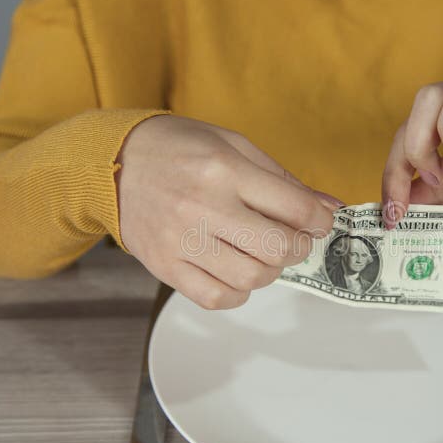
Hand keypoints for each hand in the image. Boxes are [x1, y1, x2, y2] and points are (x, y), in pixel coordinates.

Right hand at [116, 115, 339, 308]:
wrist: (113, 162)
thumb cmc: (179, 149)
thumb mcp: (234, 145)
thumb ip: (283, 180)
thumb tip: (329, 209)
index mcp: (225, 169)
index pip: (295, 208)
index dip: (320, 220)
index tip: (320, 222)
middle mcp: (202, 206)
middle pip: (277, 248)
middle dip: (298, 247)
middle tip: (293, 238)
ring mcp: (180, 240)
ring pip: (250, 277)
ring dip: (270, 270)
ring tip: (262, 253)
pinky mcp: (164, 266)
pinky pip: (215, 297)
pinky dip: (238, 291)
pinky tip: (237, 272)